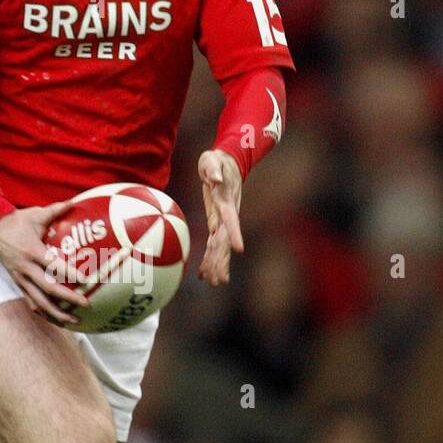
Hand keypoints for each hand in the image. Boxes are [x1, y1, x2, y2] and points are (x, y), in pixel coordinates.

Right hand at [0, 200, 89, 326]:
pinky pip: (32, 303)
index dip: (69, 273)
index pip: (52, 265)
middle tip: (85, 303)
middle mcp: (25, 269)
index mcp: (31, 251)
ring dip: (57, 314)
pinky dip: (45, 314)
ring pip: (39, 303)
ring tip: (75, 321)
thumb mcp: (35, 214)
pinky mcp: (18, 285)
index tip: (85, 279)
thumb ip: (55, 210)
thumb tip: (74, 202)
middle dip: (67, 298)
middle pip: (47, 289)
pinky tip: (59, 321)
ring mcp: (20, 280)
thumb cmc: (18, 222)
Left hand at [197, 149, 243, 285]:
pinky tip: (203, 274)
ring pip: (220, 247)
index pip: (231, 221)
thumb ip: (213, 169)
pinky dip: (208, 258)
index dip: (235, 235)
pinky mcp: (216, 223)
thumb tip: (215, 180)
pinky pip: (212, 244)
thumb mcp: (212, 160)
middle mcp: (227, 216)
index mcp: (226, 202)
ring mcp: (223, 221)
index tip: (239, 250)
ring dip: (217, 265)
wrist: (227, 163)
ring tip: (213, 283)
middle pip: (225, 241)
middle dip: (223, 261)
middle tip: (220, 280)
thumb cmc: (217, 160)